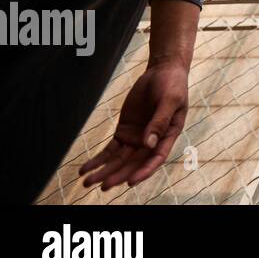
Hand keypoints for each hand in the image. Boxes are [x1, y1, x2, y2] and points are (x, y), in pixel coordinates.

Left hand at [79, 61, 188, 190]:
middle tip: (103, 186)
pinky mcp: (124, 132)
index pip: (156, 158)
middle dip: (118, 175)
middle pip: (133, 163)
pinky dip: (98, 159)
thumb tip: (148, 144)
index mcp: (168, 136)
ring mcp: (137, 138)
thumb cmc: (172, 85)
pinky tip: (86, 168)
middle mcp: (152, 142)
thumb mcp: (170, 100)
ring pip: (119, 160)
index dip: (144, 171)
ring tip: (87, 182)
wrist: (162, 72)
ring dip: (104, 171)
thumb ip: (160, 121)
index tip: (130, 182)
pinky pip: (110, 150)